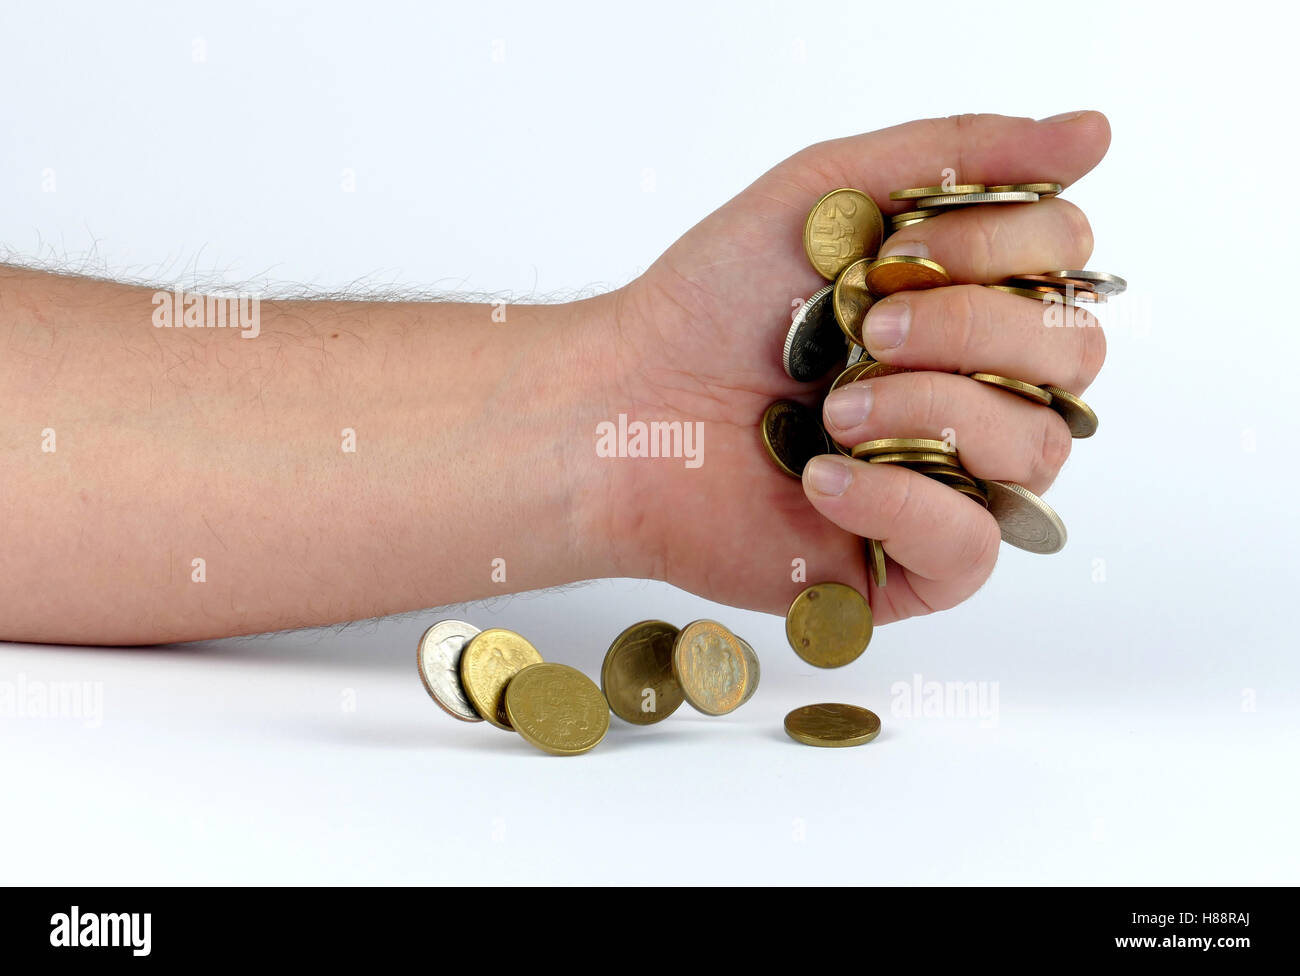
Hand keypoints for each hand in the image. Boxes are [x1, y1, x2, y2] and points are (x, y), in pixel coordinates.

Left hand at [600, 111, 1110, 623]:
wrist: (624, 409)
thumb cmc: (713, 303)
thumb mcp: (831, 189)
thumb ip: (962, 154)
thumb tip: (1095, 131)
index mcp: (967, 302)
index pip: (1067, 268)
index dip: (1004, 249)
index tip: (900, 248)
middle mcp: (974, 389)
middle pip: (1071, 355)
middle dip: (966, 330)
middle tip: (865, 330)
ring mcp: (951, 478)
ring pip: (1037, 447)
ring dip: (927, 410)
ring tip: (831, 410)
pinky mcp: (911, 564)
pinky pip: (973, 544)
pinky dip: (901, 503)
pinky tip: (821, 477)